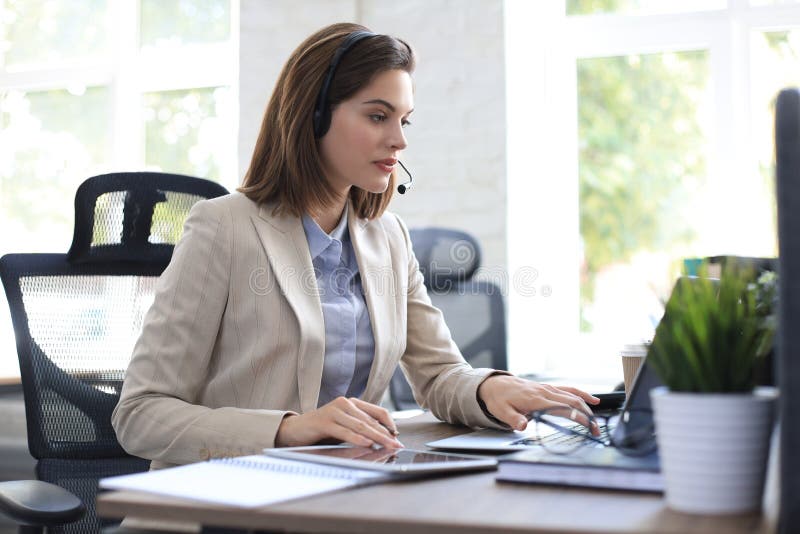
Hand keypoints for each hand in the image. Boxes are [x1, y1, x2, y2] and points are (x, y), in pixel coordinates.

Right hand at [275, 397, 403, 448]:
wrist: (296, 429)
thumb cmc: (323, 429)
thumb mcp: (345, 426)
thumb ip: (361, 428)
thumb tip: (383, 438)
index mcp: (352, 403)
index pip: (378, 411)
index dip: (390, 424)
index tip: (397, 437)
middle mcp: (344, 403)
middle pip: (371, 420)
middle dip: (386, 434)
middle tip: (397, 445)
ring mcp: (334, 411)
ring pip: (361, 426)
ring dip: (376, 437)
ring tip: (387, 446)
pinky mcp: (325, 422)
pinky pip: (345, 431)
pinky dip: (358, 438)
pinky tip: (368, 444)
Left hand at [477, 375, 599, 432]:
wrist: (494, 384)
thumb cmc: (499, 399)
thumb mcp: (501, 411)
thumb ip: (513, 419)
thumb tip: (522, 426)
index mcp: (536, 399)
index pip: (562, 408)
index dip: (577, 417)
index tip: (588, 427)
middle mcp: (544, 392)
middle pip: (572, 402)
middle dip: (587, 415)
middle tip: (596, 431)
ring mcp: (547, 388)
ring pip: (573, 395)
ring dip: (587, 407)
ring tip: (596, 421)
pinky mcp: (547, 387)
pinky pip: (568, 389)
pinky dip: (581, 394)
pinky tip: (592, 399)